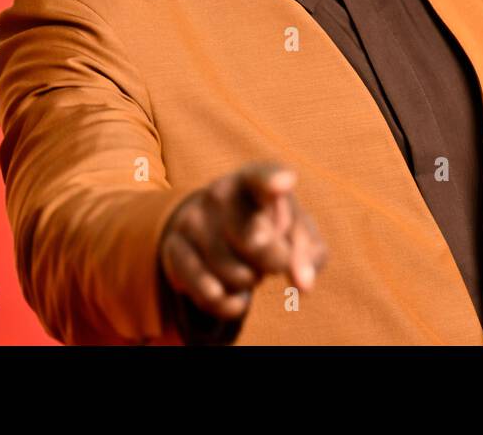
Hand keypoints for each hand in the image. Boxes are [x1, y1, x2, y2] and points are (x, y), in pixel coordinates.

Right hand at [158, 162, 327, 322]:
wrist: (217, 228)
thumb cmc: (271, 227)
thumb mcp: (297, 233)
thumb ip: (309, 255)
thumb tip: (303, 285)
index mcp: (255, 179)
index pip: (262, 178)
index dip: (273, 181)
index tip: (285, 182)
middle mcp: (221, 192)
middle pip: (256, 241)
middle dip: (275, 261)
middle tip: (275, 259)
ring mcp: (193, 219)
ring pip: (235, 273)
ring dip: (251, 281)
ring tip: (249, 267)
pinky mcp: (173, 249)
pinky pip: (209, 293)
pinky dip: (229, 304)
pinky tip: (236, 298)